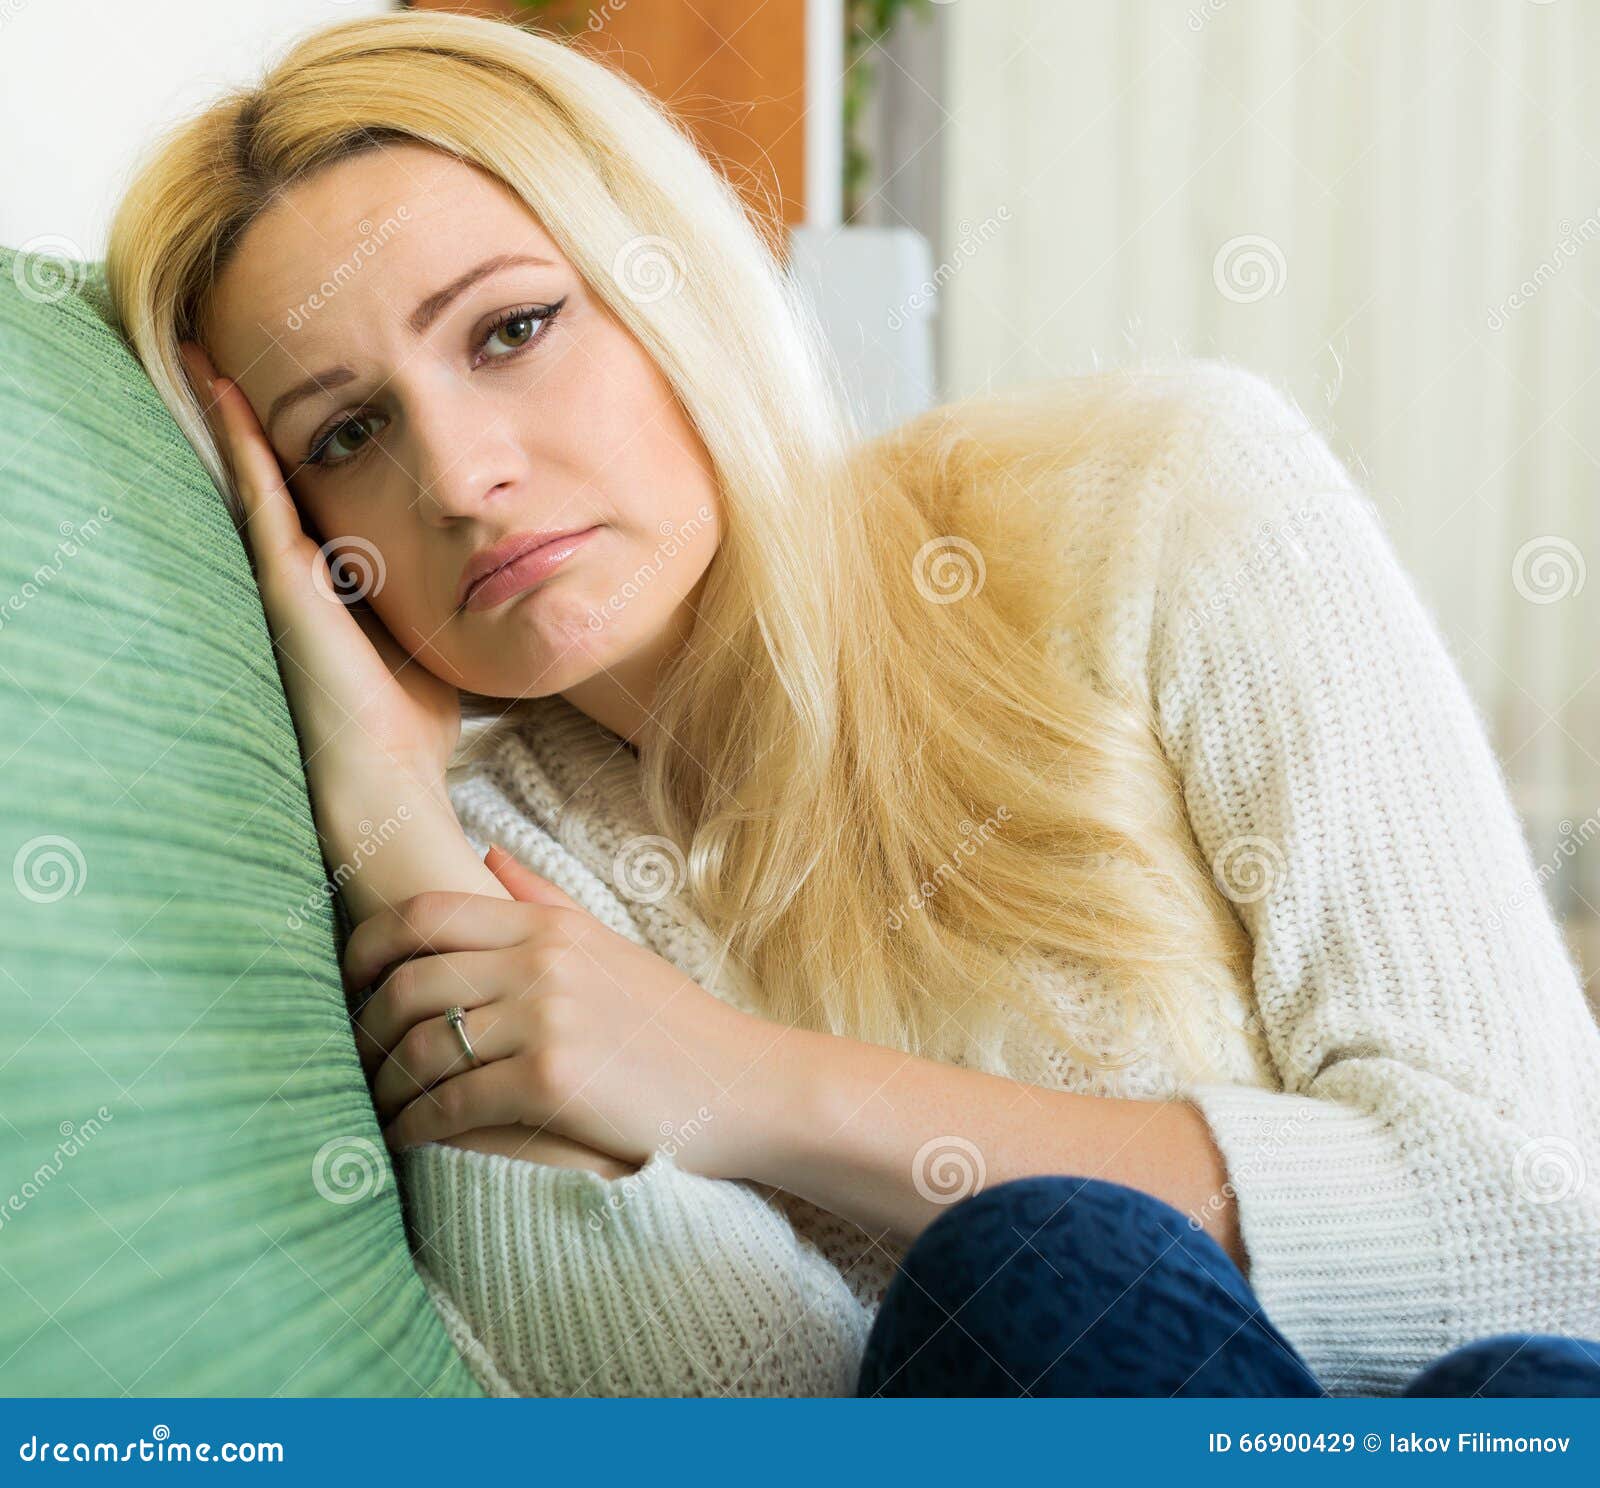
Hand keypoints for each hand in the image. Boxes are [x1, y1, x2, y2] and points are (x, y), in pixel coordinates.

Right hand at [177, 341, 459, 781]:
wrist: (388, 775)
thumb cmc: (410, 722)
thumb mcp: (428, 637)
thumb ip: (433, 600)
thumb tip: (477, 571)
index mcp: (333, 583)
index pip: (312, 498)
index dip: (300, 444)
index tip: (301, 391)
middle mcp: (298, 572)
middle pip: (273, 476)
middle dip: (252, 415)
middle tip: (224, 347)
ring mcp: (284, 573)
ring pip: (252, 472)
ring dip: (230, 410)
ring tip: (205, 346)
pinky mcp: (282, 578)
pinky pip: (258, 490)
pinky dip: (239, 436)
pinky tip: (222, 383)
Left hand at [347, 844, 766, 1175]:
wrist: (743, 1086)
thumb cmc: (673, 1023)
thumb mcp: (609, 946)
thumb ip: (543, 900)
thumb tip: (485, 852)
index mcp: (548, 927)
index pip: (424, 914)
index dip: (366, 946)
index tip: (348, 981)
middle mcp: (540, 964)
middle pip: (410, 981)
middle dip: (365, 1024)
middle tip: (352, 1056)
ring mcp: (545, 1021)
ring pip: (421, 1046)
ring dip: (383, 1084)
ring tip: (376, 1106)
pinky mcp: (550, 1082)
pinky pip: (450, 1103)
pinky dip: (415, 1126)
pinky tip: (407, 1139)